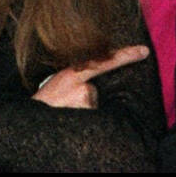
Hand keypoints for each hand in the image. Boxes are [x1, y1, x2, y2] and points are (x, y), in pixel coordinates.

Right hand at [31, 45, 149, 108]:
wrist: (31, 125)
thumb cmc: (45, 103)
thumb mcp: (58, 83)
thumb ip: (77, 78)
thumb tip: (93, 83)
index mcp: (72, 73)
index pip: (104, 61)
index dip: (126, 55)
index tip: (144, 51)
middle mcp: (83, 85)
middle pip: (97, 88)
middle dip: (87, 96)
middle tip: (67, 104)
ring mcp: (87, 99)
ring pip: (95, 102)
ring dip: (85, 108)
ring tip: (67, 112)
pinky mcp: (89, 112)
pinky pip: (95, 114)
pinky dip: (87, 117)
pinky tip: (72, 118)